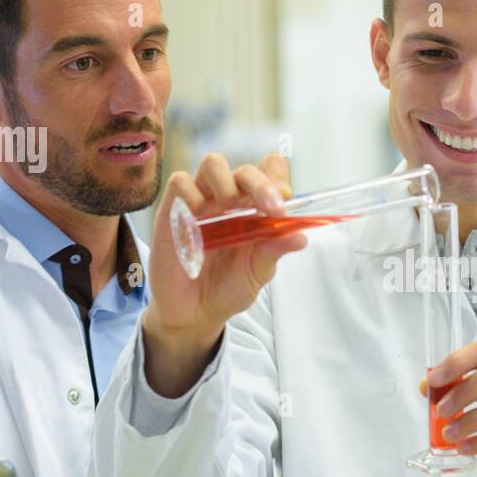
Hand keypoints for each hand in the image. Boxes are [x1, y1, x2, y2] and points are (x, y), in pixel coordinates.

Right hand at [143, 152, 304, 396]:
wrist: (195, 312)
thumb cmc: (227, 289)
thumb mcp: (257, 272)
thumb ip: (275, 251)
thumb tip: (301, 237)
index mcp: (254, 210)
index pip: (270, 174)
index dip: (278, 179)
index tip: (284, 201)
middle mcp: (230, 200)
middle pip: (245, 169)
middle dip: (261, 183)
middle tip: (270, 208)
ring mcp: (202, 202)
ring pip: (213, 163)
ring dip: (226, 182)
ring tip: (228, 209)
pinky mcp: (174, 209)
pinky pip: (180, 182)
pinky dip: (192, 193)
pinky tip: (199, 215)